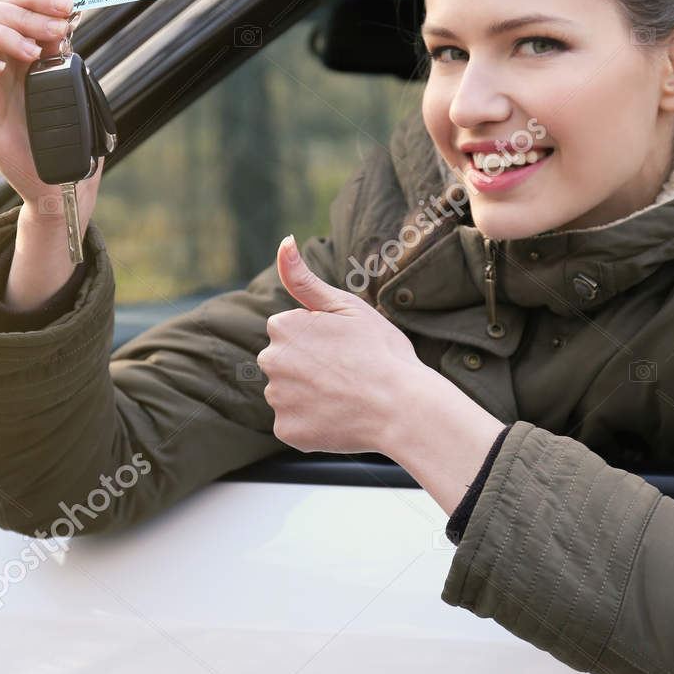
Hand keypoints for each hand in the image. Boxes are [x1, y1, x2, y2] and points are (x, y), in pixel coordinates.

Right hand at [0, 0, 101, 236]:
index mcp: (20, 45)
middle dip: (22, 13)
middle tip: (53, 32)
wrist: (57, 178)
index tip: (65, 6)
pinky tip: (0, 69)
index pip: (11, 0)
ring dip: (0, 33)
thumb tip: (61, 19)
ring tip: (31, 55)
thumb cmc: (63, 133)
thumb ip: (60, 51)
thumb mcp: (67, 83)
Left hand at [258, 236, 424, 454]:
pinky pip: (296, 424)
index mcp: (282, 327)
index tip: (344, 347)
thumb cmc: (381, 352)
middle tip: (347, 372)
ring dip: (311, 395)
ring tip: (347, 395)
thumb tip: (283, 242)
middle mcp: (271, 362)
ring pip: (290, 394)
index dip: (320, 338)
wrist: (403, 407)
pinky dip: (314, 423)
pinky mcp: (288, 431)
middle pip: (286, 362)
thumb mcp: (346, 306)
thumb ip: (305, 278)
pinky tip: (340, 416)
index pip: (291, 332)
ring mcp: (278, 399)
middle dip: (309, 366)